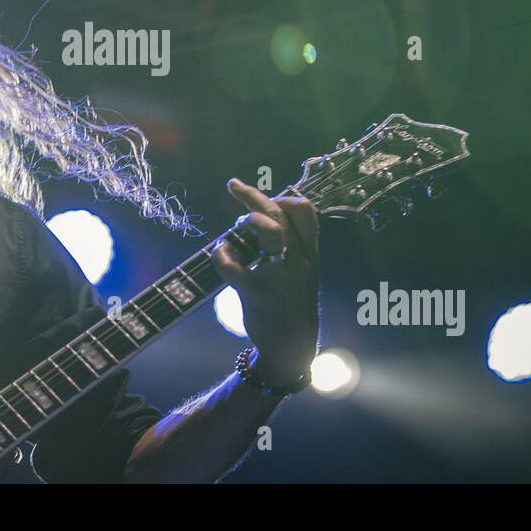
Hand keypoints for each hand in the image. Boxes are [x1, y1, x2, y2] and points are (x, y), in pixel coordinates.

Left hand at [211, 179, 319, 383]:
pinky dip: (221, 255)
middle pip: (279, 214)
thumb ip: (293, 244)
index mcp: (309, 252)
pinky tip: (220, 253)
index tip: (269, 196)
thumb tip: (265, 212)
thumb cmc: (292, 302)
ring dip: (247, 220)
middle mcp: (298, 260)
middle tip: (234, 185)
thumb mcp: (304, 271)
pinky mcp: (256, 292)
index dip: (284, 197)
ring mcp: (278, 275)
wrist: (292, 345)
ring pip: (269, 231)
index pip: (306, 212)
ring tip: (235, 225)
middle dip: (253, 195)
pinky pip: (234, 266)